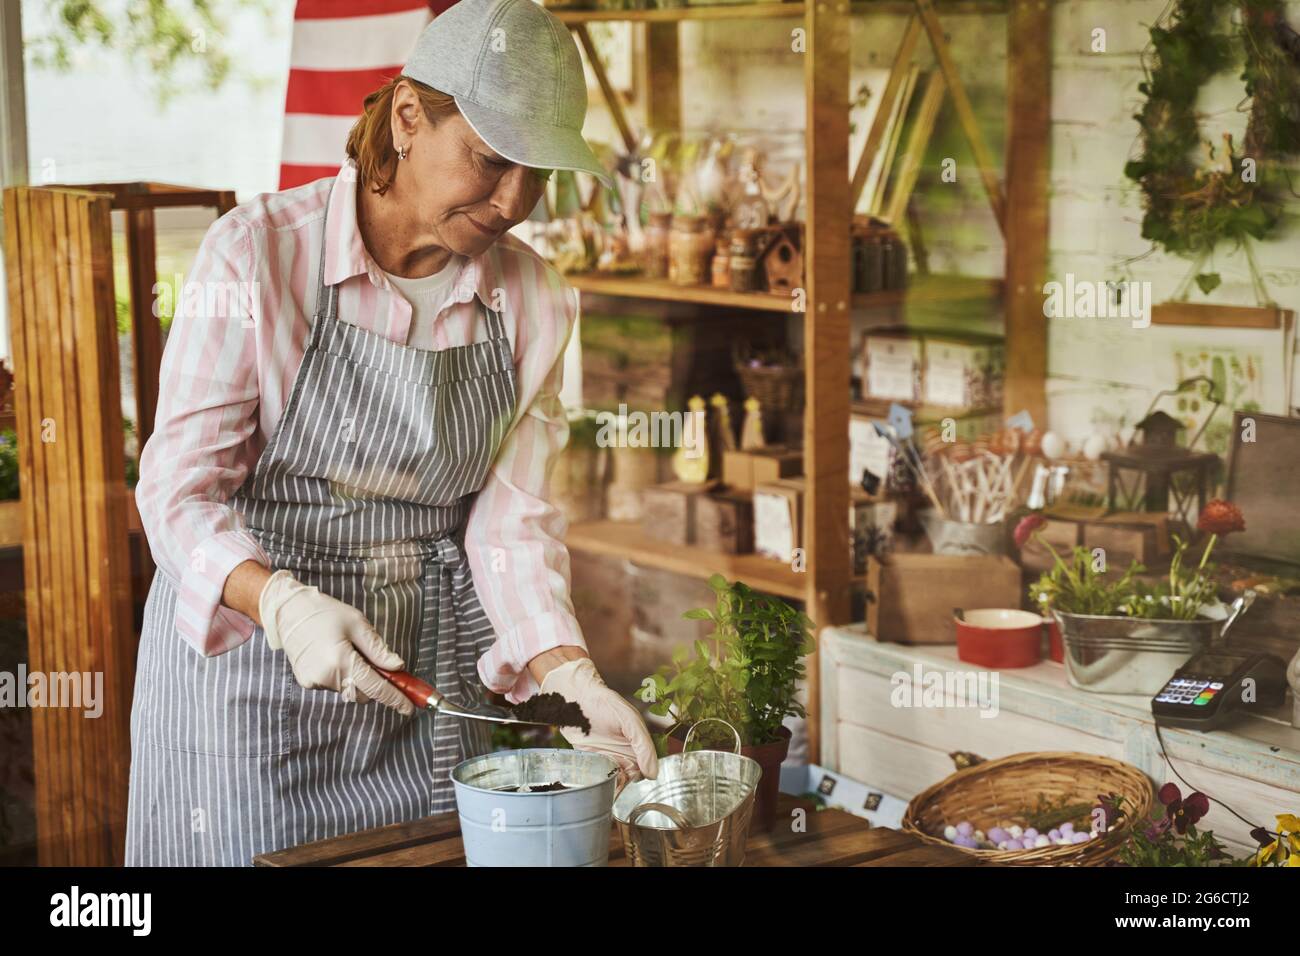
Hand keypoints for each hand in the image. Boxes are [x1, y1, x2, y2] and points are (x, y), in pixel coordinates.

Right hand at [258, 570, 414, 715]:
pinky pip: (333, 685)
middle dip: (374, 683)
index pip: (375, 687)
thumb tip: (397, 667)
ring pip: (348, 689)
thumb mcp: (357, 624)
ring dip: (356, 677)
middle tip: (375, 662)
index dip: (395, 698)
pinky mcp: (307, 682)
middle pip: (363, 693)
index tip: (409, 707)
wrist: (288, 611)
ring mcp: (314, 682)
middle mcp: (327, 677)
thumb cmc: (325, 613)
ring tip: (345, 650)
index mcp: (341, 661)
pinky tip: (332, 655)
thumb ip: (378, 649)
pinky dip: (341, 675)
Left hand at [540, 657, 657, 780]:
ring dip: (613, 787)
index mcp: (639, 743)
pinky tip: (598, 786)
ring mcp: (610, 757)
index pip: (646, 767)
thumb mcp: (629, 720)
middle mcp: (626, 752)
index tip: (631, 777)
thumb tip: (653, 774)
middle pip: (631, 778)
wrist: (575, 698)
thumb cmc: (605, 703)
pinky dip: (600, 784)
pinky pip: (600, 778)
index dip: (640, 775)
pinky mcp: (593, 761)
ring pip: (616, 781)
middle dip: (625, 784)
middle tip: (616, 783)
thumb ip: (644, 745)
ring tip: (607, 786)